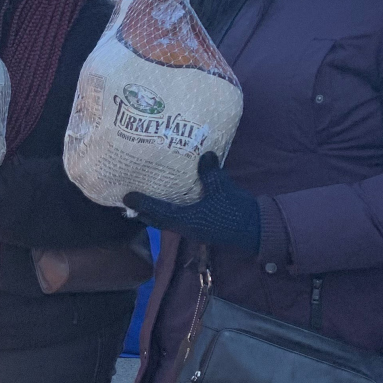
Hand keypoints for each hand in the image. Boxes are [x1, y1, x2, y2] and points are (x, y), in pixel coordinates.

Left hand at [123, 153, 261, 255]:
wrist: (256, 230)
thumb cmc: (236, 211)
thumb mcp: (222, 188)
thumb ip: (210, 172)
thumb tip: (204, 153)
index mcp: (186, 219)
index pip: (157, 212)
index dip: (142, 204)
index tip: (126, 196)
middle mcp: (186, 227)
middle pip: (158, 219)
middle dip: (145, 210)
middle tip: (132, 199)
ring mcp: (194, 229)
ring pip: (169, 221)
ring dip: (157, 211)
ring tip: (148, 198)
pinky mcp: (203, 227)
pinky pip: (181, 219)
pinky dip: (172, 211)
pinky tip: (174, 201)